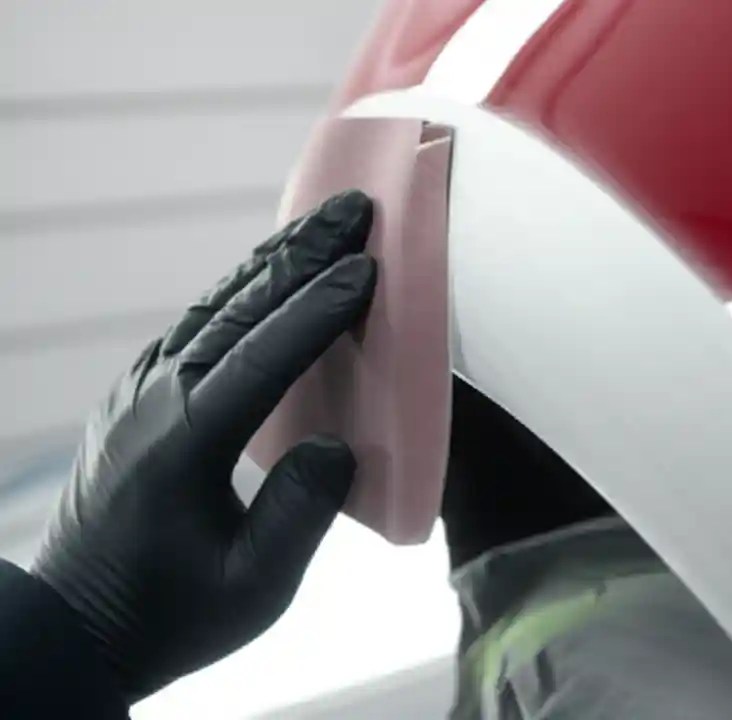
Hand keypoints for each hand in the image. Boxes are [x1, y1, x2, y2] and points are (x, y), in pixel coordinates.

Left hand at [31, 190, 377, 702]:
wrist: (77, 627)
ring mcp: (136, 394)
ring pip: (210, 307)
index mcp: (183, 443)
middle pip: (235, 309)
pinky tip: (269, 277)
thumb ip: (301, 513)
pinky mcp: (134, 399)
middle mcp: (153, 401)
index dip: (318, 311)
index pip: (261, 357)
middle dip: (300, 255)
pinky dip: (240, 292)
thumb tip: (338, 444)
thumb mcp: (254, 587)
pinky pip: (194, 327)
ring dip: (270, 262)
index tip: (370, 270)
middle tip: (354, 208)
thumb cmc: (173, 616)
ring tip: (321, 225)